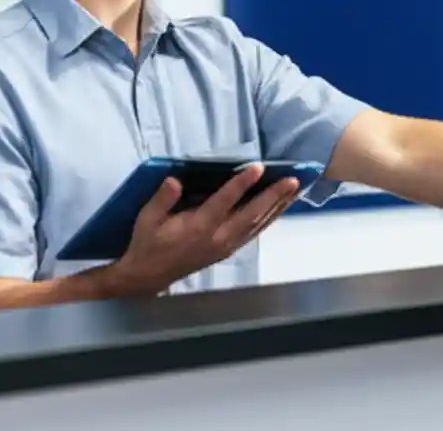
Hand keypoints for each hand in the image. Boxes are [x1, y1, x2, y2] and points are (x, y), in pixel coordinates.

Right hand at [111, 164, 299, 293]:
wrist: (149, 276)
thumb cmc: (148, 242)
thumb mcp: (147, 218)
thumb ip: (162, 199)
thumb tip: (175, 180)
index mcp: (198, 228)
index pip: (224, 202)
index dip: (241, 184)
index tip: (257, 167)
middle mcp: (218, 237)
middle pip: (251, 214)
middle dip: (273, 195)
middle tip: (292, 179)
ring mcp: (226, 245)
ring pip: (258, 224)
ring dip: (278, 206)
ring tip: (295, 189)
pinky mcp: (229, 249)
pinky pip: (255, 232)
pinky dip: (270, 218)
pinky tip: (280, 207)